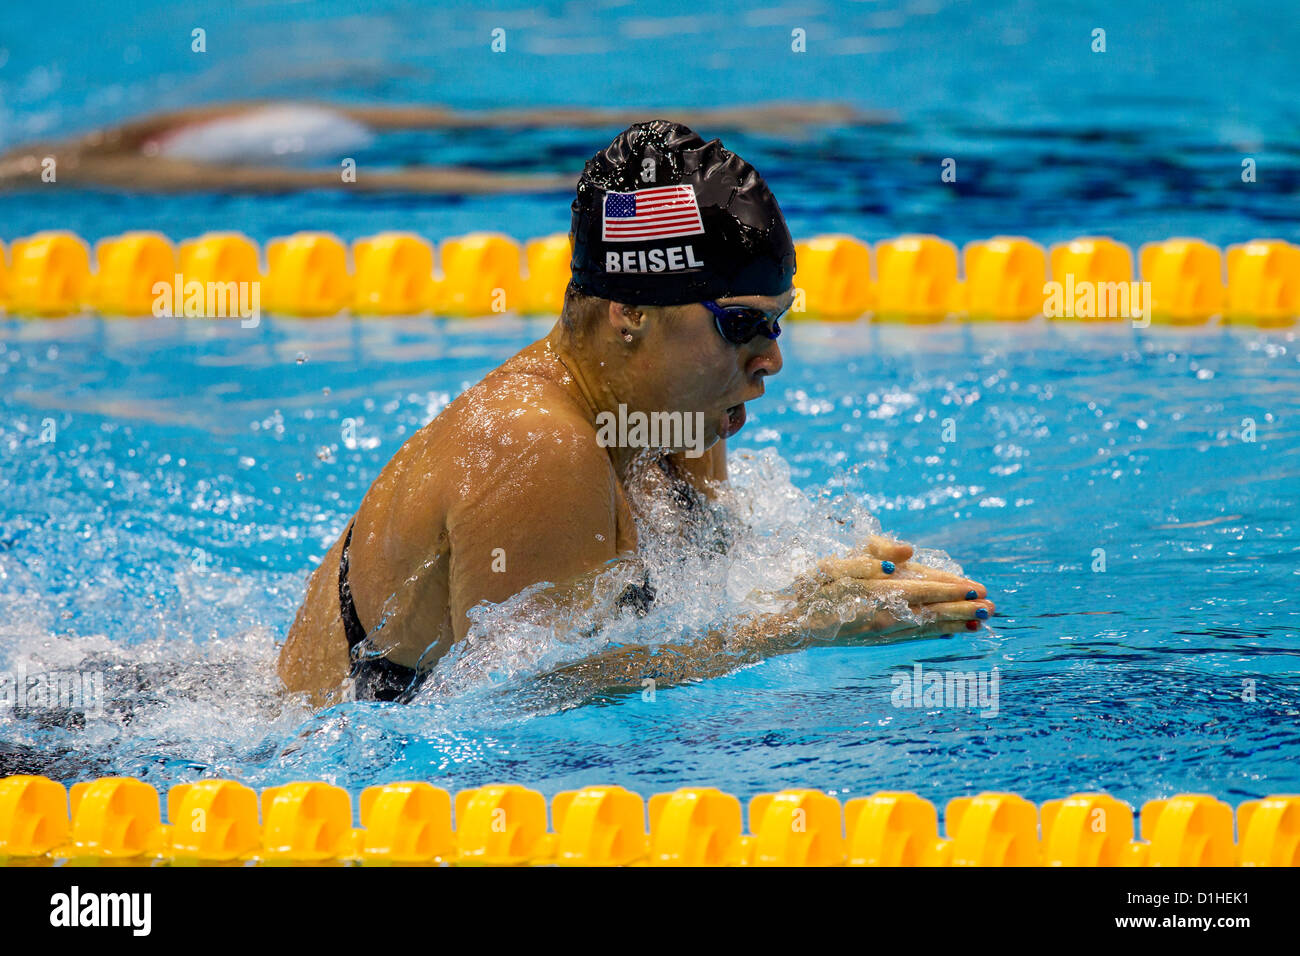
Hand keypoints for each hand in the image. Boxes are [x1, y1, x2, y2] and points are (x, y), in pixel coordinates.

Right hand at [798, 535, 993, 634]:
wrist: (793, 627)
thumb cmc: (813, 589)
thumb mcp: (834, 563)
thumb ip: (871, 555)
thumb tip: (907, 552)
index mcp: (878, 594)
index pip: (923, 589)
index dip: (950, 588)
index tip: (976, 588)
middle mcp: (886, 616)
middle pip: (932, 612)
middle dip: (963, 609)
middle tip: (992, 607)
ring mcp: (885, 632)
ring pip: (928, 627)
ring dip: (957, 623)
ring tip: (982, 623)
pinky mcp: (881, 640)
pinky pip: (915, 636)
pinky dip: (937, 634)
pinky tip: (953, 633)